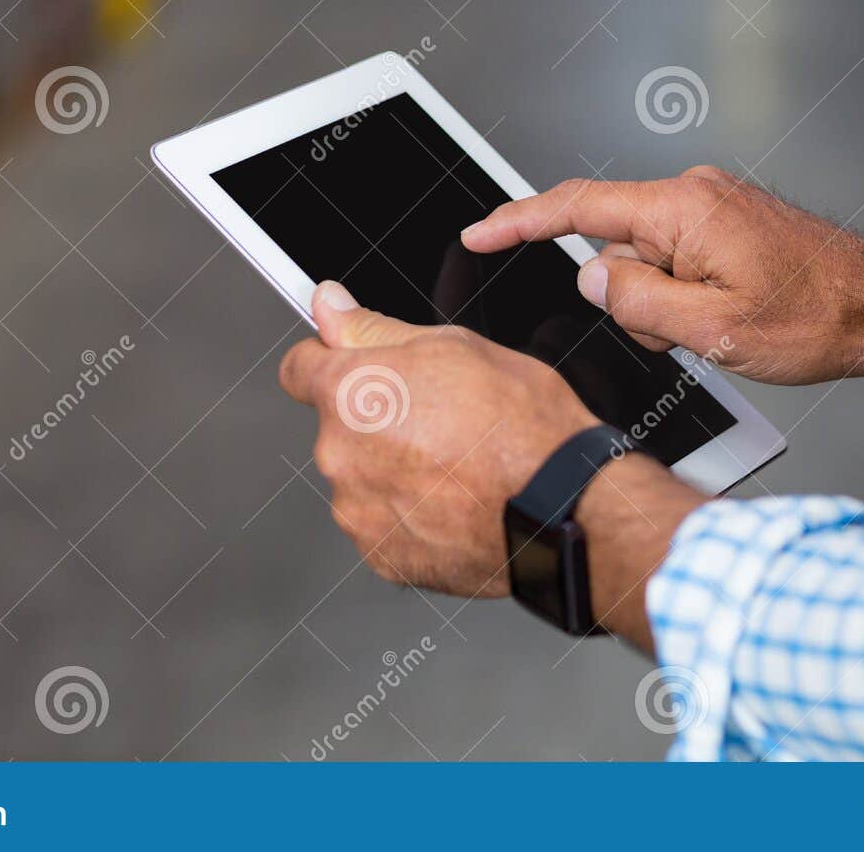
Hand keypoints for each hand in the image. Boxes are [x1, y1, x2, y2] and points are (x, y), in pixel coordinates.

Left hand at [281, 281, 715, 648]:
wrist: (563, 507)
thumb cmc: (522, 427)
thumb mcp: (455, 347)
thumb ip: (375, 329)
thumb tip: (330, 305)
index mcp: (351, 393)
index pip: (299, 368)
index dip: (330, 361)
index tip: (352, 367)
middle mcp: (340, 455)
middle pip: (337, 428)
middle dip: (374, 422)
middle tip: (437, 420)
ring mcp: (359, 511)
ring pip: (362, 480)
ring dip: (392, 472)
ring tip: (455, 467)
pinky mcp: (384, 557)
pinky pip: (384, 526)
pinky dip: (410, 516)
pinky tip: (454, 502)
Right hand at [461, 166, 863, 386]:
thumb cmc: (816, 318)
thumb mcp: (713, 330)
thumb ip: (637, 303)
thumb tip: (592, 279)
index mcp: (684, 210)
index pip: (579, 207)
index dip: (520, 221)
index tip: (479, 232)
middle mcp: (694, 195)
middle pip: (615, 247)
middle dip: (632, 298)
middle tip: (690, 332)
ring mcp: (712, 206)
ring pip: (645, 261)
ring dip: (664, 303)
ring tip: (722, 324)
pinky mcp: (726, 222)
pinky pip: (675, 258)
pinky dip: (684, 293)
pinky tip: (728, 313)